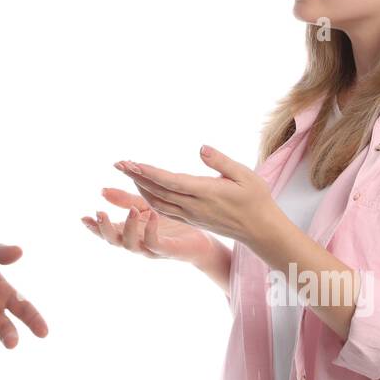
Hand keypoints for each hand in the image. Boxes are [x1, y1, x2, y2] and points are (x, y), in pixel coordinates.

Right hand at [81, 187, 215, 264]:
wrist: (201, 239)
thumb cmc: (171, 224)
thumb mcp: (145, 207)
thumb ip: (124, 200)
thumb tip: (102, 190)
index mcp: (130, 232)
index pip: (107, 232)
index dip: (94, 227)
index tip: (83, 217)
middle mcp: (137, 242)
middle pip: (114, 241)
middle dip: (104, 229)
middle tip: (99, 213)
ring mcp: (151, 248)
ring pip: (131, 244)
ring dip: (129, 227)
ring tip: (131, 209)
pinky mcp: (168, 249)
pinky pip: (155, 243)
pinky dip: (151, 230)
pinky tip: (153, 215)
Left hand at [112, 147, 281, 246]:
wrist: (261, 230)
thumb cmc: (256, 199)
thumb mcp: (245, 175)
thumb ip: (221, 162)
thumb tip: (201, 148)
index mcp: (206, 192)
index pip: (169, 181)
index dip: (147, 172)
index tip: (130, 162)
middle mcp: (194, 206)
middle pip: (157, 191)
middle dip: (136, 177)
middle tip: (118, 163)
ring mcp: (192, 215)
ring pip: (158, 202)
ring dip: (140, 187)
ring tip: (128, 172)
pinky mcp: (192, 220)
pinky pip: (165, 210)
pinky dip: (150, 199)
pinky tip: (144, 190)